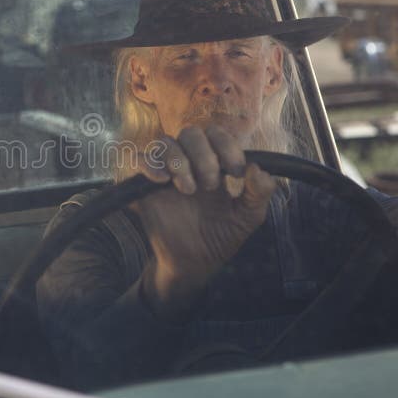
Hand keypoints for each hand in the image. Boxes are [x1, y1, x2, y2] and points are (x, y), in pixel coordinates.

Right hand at [131, 125, 276, 319]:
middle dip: (203, 154)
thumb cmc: (220, 237)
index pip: (216, 135)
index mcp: (213, 164)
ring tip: (189, 190)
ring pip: (165, 143)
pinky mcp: (144, 186)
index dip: (227, 146)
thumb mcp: (248, 217)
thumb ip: (259, 193)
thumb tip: (258, 168)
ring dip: (179, 161)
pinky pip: (138, 160)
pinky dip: (149, 164)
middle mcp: (189, 163)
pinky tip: (162, 181)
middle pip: (190, 133)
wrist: (194, 264)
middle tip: (210, 184)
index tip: (236, 171)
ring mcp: (165, 173)